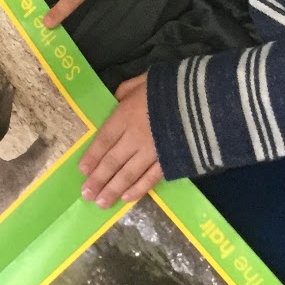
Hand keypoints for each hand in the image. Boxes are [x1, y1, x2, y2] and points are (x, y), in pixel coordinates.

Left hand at [79, 76, 161, 206]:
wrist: (202, 100)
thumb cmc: (169, 86)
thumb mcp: (142, 81)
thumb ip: (125, 91)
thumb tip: (116, 100)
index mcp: (125, 116)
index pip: (103, 140)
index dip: (92, 156)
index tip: (82, 171)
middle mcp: (134, 137)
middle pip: (112, 161)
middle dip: (98, 179)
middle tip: (87, 195)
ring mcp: (151, 152)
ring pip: (127, 174)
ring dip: (112, 189)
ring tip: (101, 203)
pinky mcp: (168, 162)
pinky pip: (149, 179)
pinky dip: (137, 190)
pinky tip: (126, 198)